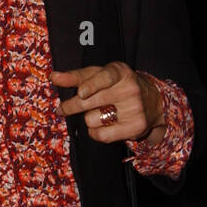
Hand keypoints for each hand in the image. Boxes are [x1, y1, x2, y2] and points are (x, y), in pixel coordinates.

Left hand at [50, 62, 164, 145]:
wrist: (152, 101)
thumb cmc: (117, 85)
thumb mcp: (99, 75)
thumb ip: (76, 76)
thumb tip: (54, 77)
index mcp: (120, 72)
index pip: (105, 77)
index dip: (92, 85)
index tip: (81, 93)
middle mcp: (130, 89)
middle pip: (89, 102)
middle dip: (71, 106)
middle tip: (62, 109)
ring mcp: (135, 109)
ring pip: (92, 119)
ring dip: (89, 118)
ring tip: (99, 112)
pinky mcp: (136, 127)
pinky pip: (102, 135)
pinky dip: (95, 132)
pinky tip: (102, 125)